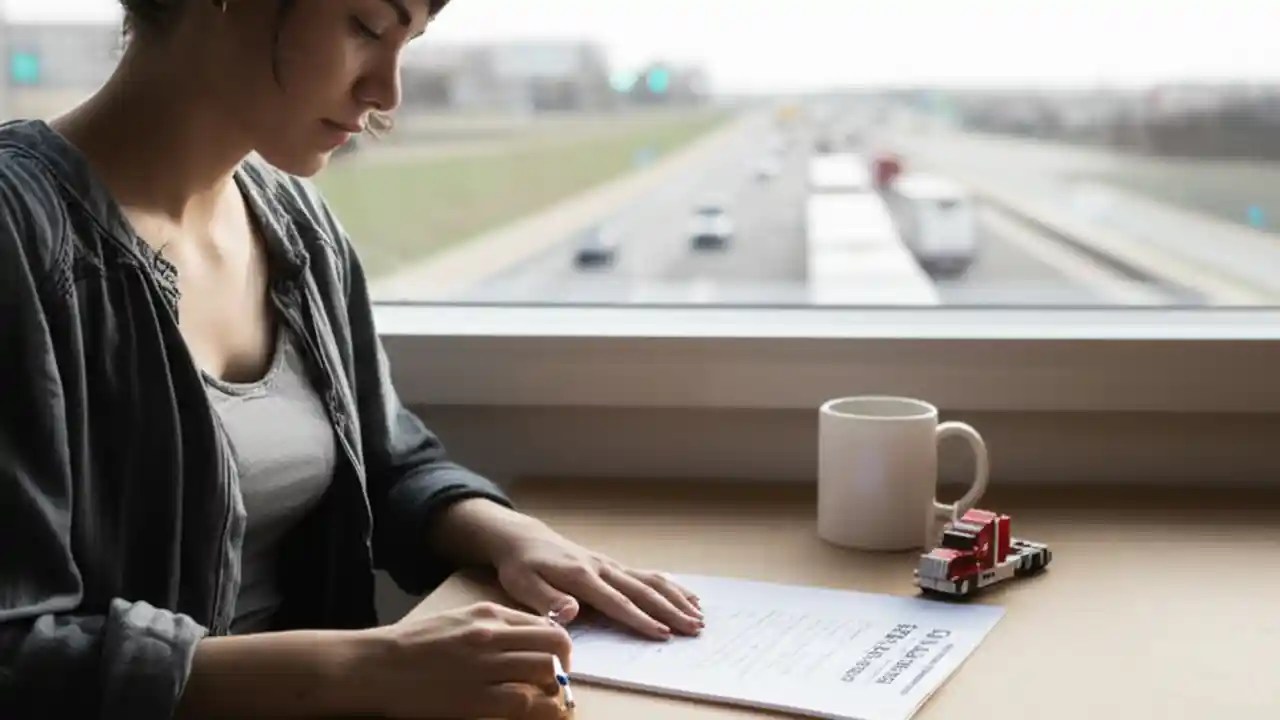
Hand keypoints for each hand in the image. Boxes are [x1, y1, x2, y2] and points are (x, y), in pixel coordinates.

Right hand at [355, 601, 571, 718]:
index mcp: (488, 614)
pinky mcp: (477, 698)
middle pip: (555, 643)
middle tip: (558, 678)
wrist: (378, 666)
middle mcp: (492, 635)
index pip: (544, 624)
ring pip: (546, 671)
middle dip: (565, 663)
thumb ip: (492, 625)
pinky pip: (525, 702)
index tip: (555, 659)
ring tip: (545, 696)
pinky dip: (539, 708)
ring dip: (553, 686)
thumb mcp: (458, 619)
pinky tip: (537, 711)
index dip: (557, 644)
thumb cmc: (415, 644)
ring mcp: (486, 666)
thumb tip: (526, 638)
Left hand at [440, 501, 704, 640]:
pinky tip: (688, 597)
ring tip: (698, 616)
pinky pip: (647, 575)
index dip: (640, 619)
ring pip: (651, 580)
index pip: (616, 601)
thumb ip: (547, 600)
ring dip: (676, 598)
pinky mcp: (613, 566)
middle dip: (670, 610)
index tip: (662, 633)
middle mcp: (602, 568)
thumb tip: (572, 612)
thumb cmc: (522, 565)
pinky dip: (670, 587)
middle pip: (642, 590)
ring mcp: (610, 565)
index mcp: (581, 576)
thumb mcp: (523, 584)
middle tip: (694, 629)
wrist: (524, 538)